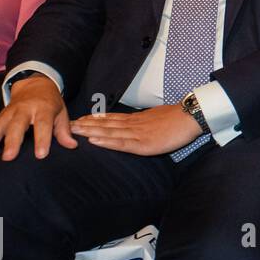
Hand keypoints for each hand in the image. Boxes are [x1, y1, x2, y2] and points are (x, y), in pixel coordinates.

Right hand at [0, 75, 75, 162]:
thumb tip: (72, 146)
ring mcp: (7, 113)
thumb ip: (64, 130)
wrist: (35, 84)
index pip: (43, 124)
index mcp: (43, 108)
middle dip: (11, 141)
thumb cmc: (51, 104)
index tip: (40, 155)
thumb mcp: (62, 113)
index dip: (42, 139)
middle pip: (16, 125)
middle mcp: (23, 109)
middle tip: (8, 158)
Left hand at [70, 104, 203, 155]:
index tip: (80, 118)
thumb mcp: (158, 118)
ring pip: (109, 132)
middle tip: (68, 124)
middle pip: (105, 124)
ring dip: (90, 131)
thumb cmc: (179, 119)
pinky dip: (106, 141)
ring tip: (73, 131)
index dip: (95, 119)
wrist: (192, 116)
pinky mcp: (143, 143)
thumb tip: (139, 125)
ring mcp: (137, 133)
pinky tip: (94, 140)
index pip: (112, 118)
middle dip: (86, 124)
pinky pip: (121, 143)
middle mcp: (133, 125)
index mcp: (137, 119)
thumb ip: (146, 123)